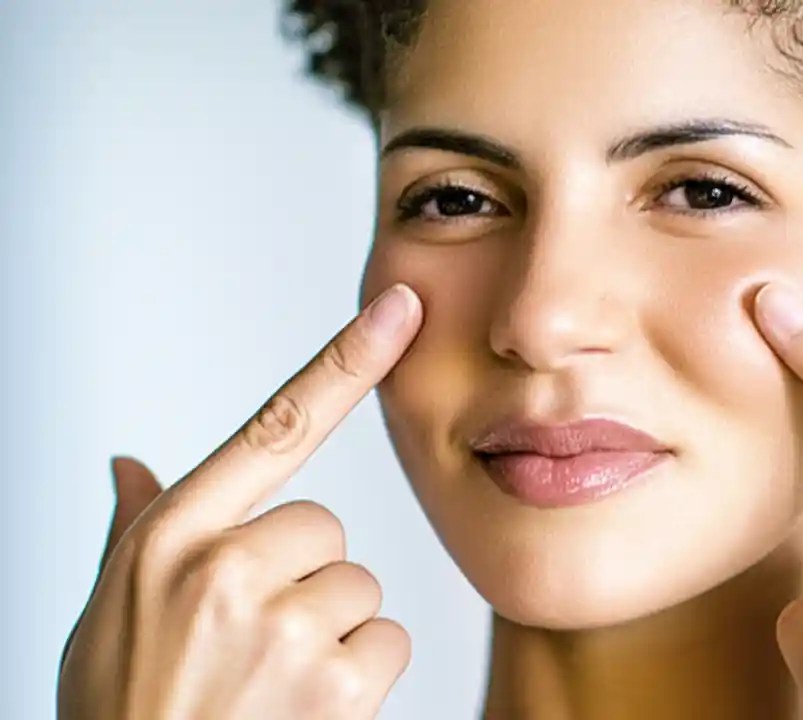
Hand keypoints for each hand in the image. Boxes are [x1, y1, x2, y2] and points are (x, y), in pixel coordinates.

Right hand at [57, 284, 422, 719]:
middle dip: (306, 577)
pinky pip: (388, 642)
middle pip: (329, 529)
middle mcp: (226, 571)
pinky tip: (305, 710)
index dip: (346, 361)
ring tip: (273, 681)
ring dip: (333, 632)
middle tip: (255, 639)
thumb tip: (129, 464)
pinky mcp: (335, 686)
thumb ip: (135, 529)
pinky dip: (361, 677)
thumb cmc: (125, 711)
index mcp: (172, 540)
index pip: (276, 426)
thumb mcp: (108, 614)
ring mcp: (283, 628)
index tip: (400, 310)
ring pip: (362, 588)